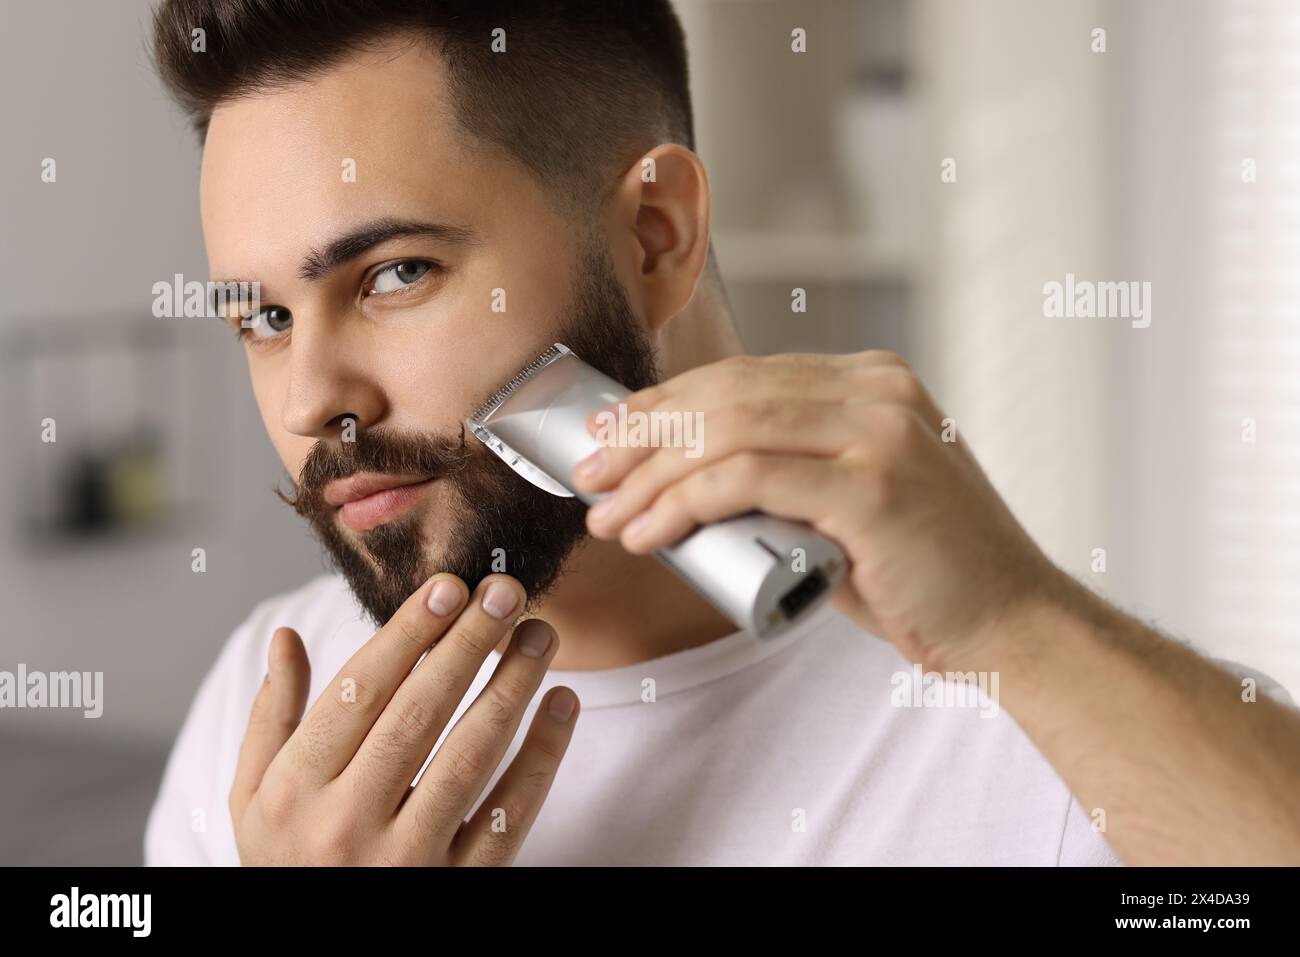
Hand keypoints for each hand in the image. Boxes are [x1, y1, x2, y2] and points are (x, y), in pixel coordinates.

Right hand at [229, 573, 578, 864]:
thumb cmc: (288, 863)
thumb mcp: (254, 800)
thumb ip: (273, 720)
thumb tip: (287, 638)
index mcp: (292, 792)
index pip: (358, 693)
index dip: (407, 635)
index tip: (447, 588)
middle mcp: (344, 827)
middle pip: (418, 715)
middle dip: (466, 644)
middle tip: (505, 590)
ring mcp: (404, 862)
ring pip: (469, 757)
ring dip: (512, 687)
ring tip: (539, 634)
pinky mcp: (458, 889)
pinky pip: (507, 815)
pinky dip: (542, 756)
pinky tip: (562, 705)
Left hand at [572, 351, 1060, 670]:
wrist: (1010, 622)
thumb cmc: (925, 573)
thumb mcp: (849, 503)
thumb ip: (788, 476)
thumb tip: (690, 484)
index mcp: (871, 382)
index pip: (743, 377)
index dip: (665, 402)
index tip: (613, 436)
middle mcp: (876, 391)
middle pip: (725, 394)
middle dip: (643, 433)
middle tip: (591, 473)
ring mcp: (878, 432)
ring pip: (726, 431)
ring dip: (651, 474)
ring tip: (608, 514)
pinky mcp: (872, 485)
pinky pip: (747, 479)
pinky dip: (683, 503)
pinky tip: (649, 531)